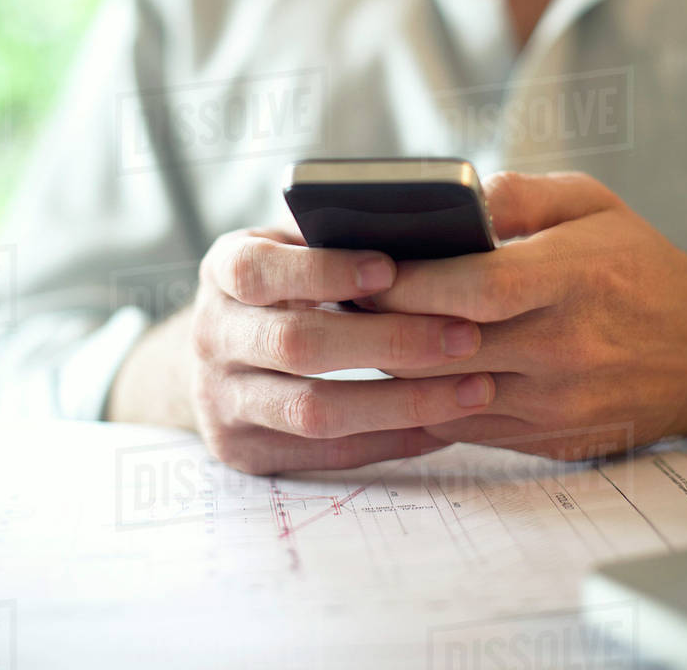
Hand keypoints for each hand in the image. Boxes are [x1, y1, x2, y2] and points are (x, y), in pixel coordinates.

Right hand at [109, 225, 497, 473]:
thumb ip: (332, 236)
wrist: (216, 355)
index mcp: (221, 271)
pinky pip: (328, 454)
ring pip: (315, 412)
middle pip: (297, 344)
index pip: (259, 271)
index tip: (392, 269)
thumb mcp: (286, 247)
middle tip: (465, 335)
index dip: (323, 271)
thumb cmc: (280, 282)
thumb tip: (424, 230)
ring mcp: (222, 400)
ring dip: (402, 402)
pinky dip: (392, 439)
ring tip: (475, 387)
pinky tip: (446, 425)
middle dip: (388, 341)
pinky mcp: (244, 451)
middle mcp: (211, 336)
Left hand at [357, 172, 686, 459]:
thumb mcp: (594, 203)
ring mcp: (553, 401)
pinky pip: (461, 423)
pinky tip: (391, 369)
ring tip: (351, 330)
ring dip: (388, 363)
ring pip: (442, 390)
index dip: (408, 280)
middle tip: (333, 297)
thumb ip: (522, 194)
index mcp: (574, 278)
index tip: (362, 264)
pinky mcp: (544, 437)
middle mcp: (563, 347)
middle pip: (444, 343)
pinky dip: (418, 397)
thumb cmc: (641, 267)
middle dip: (379, 322)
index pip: (473, 286)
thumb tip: (457, 198)